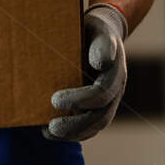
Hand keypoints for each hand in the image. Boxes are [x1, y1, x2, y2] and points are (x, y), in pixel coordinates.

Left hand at [43, 4, 126, 141]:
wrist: (101, 34)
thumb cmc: (94, 31)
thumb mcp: (99, 30)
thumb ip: (103, 44)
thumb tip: (101, 63)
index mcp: (116, 72)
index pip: (102, 92)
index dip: (80, 100)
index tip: (55, 100)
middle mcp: (116, 90)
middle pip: (101, 116)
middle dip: (76, 124)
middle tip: (51, 126)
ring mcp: (109, 101)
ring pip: (96, 126)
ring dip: (73, 133)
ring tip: (48, 132)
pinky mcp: (99, 107)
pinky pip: (90, 128)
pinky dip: (73, 134)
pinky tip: (51, 132)